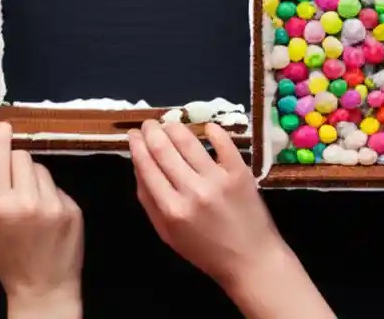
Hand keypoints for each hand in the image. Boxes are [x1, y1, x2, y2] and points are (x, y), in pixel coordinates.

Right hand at [0, 122, 83, 318]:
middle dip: (16, 162)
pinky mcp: (73, 207)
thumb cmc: (9, 258)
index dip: (0, 138)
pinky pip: (58, 186)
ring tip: (33, 204)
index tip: (3, 127)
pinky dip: (51, 194)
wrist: (43, 287)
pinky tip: (49, 216)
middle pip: (22, 156)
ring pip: (42, 168)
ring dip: (35, 178)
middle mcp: (26, 200)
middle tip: (15, 180)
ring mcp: (53, 203)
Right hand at [128, 120, 334, 318]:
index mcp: (171, 210)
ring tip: (170, 123)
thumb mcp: (167, 233)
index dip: (137, 146)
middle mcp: (192, 191)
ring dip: (175, 127)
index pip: (146, 166)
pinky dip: (212, 130)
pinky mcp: (240, 173)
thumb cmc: (205, 250)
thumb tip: (138, 165)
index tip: (133, 134)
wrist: (250, 259)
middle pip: (164, 149)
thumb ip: (150, 201)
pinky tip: (205, 127)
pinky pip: (223, 143)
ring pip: (189, 142)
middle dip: (152, 131)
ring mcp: (217, 180)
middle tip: (149, 124)